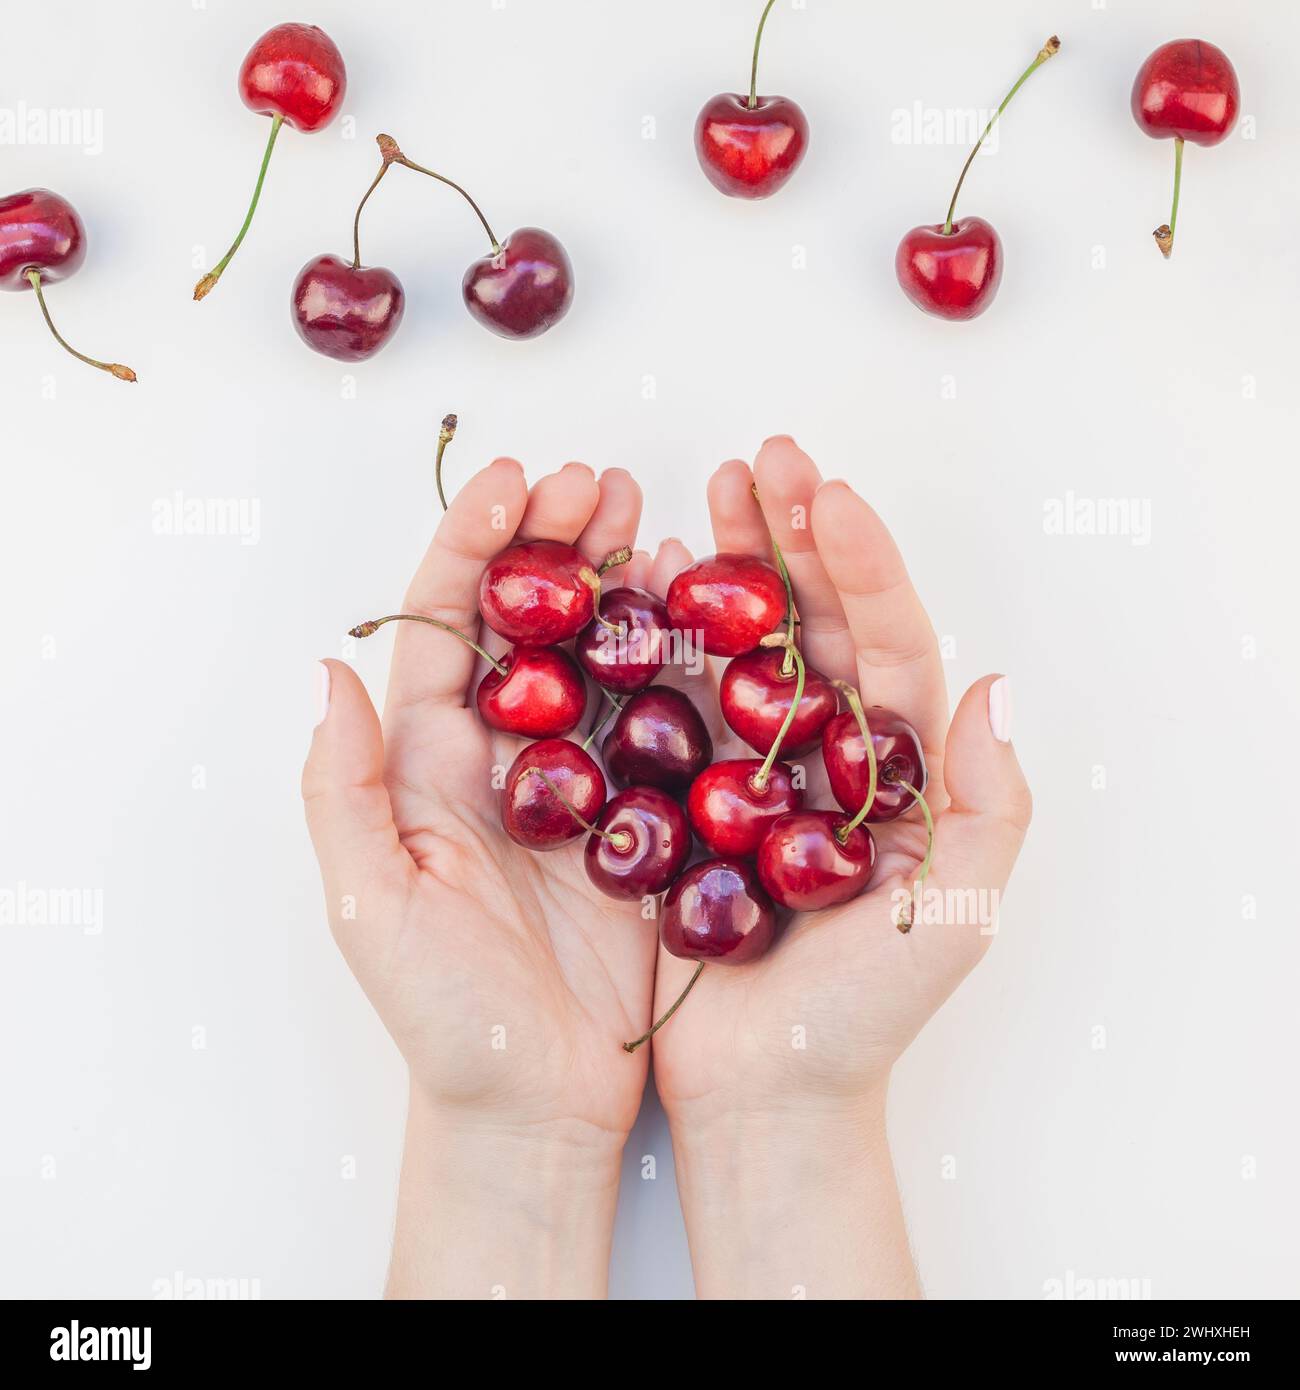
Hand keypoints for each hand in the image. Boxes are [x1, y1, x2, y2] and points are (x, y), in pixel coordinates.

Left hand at [302, 458, 657, 1297]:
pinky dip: (677, 658)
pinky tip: (702, 611)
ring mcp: (578, 785)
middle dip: (556, 541)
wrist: (534, 1104)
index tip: (520, 481)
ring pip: (597, 655)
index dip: (475, 544)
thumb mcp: (371, 906)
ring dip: (620, 581)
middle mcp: (503, 760)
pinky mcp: (641, 819)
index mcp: (430, 765)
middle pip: (525, 621)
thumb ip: (342, 788)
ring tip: (652, 516)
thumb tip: (327, 669)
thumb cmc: (445, 1019)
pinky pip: (658, 720)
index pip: (444, 628)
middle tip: (601, 480)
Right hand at [647, 436, 1032, 1297]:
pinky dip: (664, 637)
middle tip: (762, 458)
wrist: (766, 1093)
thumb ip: (987, 808)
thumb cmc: (864, 1020)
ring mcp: (756, 767)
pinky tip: (646, 581)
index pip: (890, 642)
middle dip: (792, 535)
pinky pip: (678, 700)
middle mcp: (829, 753)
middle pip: (815, 622)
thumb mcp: (952, 923)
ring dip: (727, 566)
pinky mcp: (690, 793)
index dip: (863, 565)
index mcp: (899, 767)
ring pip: (742, 646)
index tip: (828, 495)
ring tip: (702, 494)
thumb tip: (994, 687)